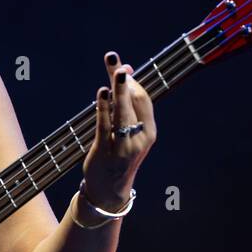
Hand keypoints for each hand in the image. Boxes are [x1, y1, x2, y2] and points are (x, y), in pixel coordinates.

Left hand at [80, 50, 157, 208]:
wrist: (109, 189)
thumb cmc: (118, 154)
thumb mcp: (128, 131)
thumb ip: (126, 103)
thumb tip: (125, 70)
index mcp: (149, 132)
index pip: (144, 100)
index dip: (133, 81)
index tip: (121, 66)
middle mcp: (140, 138)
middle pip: (134, 103)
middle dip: (125, 82)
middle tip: (116, 62)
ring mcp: (124, 146)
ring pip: (122, 113)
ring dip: (118, 91)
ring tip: (115, 72)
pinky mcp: (106, 150)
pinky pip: (105, 126)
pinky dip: (104, 108)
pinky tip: (102, 93)